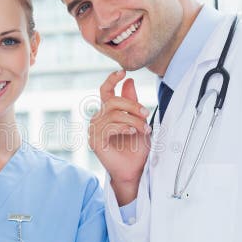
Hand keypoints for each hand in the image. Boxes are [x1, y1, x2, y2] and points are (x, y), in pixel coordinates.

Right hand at [89, 70, 150, 204]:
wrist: (135, 170)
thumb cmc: (137, 147)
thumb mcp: (138, 120)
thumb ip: (132, 102)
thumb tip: (128, 80)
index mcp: (107, 112)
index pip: (105, 91)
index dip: (111, 79)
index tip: (123, 72)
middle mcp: (98, 119)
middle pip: (113, 101)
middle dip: (132, 105)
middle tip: (147, 113)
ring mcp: (94, 130)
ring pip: (114, 114)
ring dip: (133, 119)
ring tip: (144, 129)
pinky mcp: (95, 141)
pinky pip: (109, 127)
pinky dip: (123, 127)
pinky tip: (132, 131)